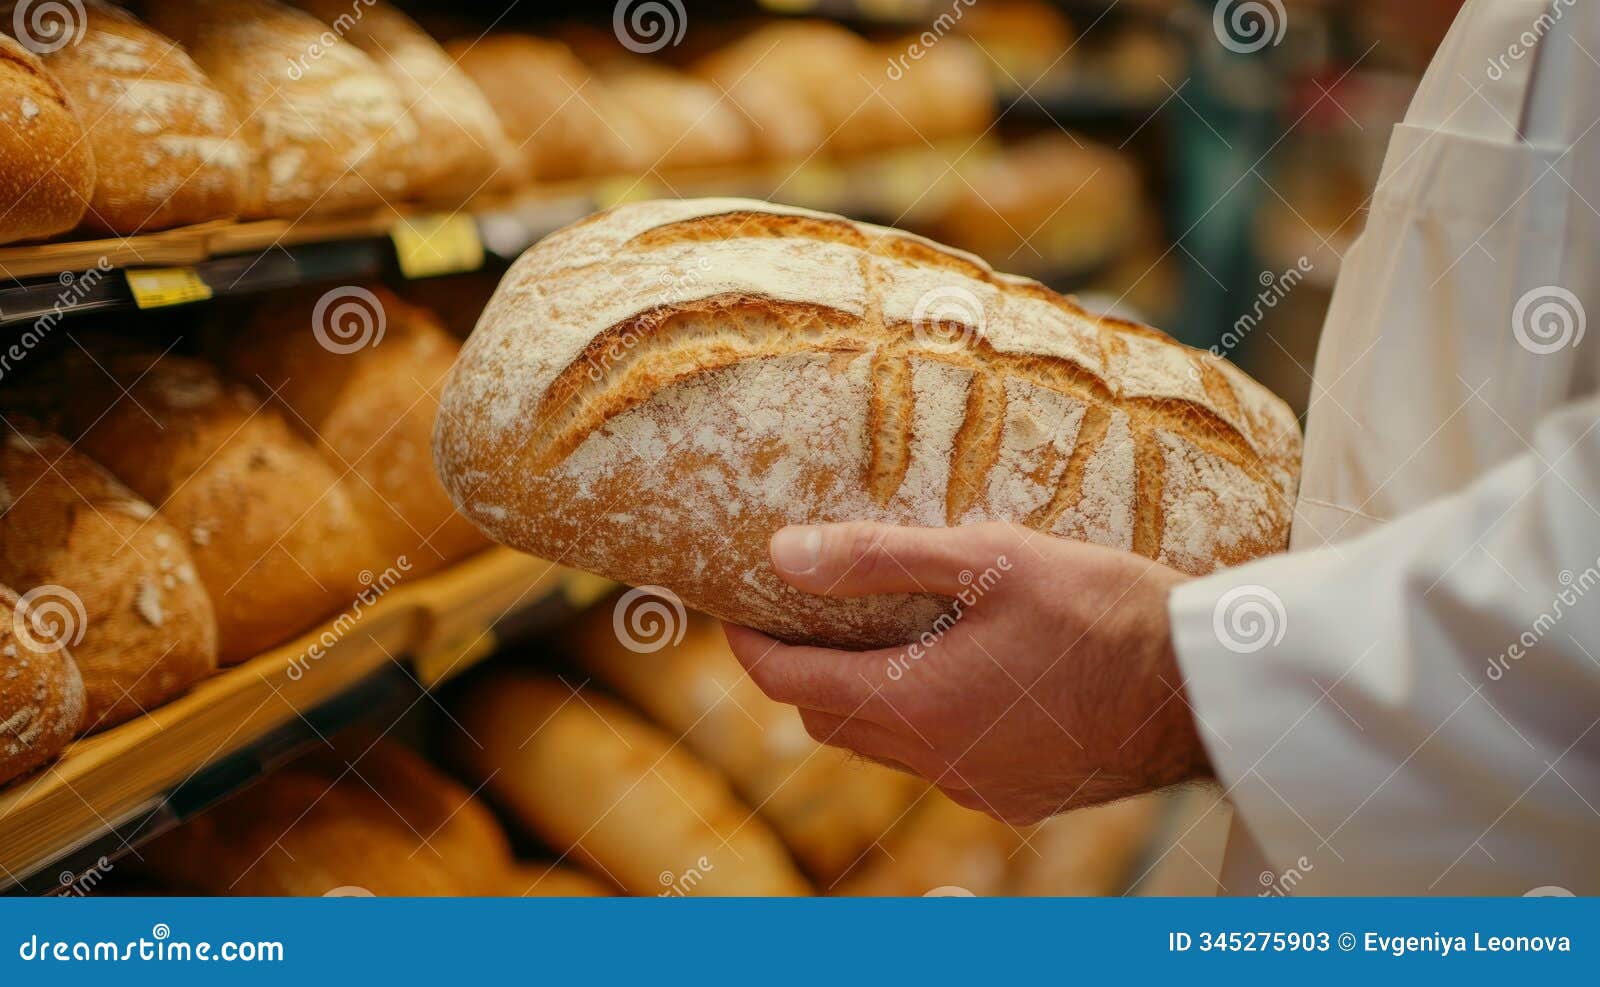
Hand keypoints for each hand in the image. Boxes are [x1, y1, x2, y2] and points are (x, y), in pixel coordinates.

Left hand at [723, 521, 1211, 824]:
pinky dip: (918, 719)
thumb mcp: (986, 560)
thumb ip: (875, 558)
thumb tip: (781, 554)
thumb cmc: (1104, 611)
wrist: (1203, 687)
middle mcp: (935, 763)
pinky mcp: (1018, 795)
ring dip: (861, 696)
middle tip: (804, 611)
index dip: (750, 646)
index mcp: (914, 706)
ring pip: (883, 746)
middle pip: (827, 722)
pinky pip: (937, 761)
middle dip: (801, 670)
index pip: (789, 685)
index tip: (737, 608)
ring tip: (877, 632)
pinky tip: (956, 670)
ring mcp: (978, 787)